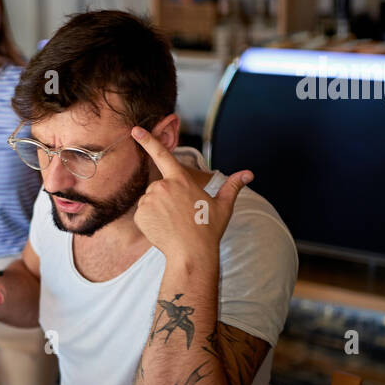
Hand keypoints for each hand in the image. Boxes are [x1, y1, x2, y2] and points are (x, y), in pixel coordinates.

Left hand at [130, 126, 251, 265]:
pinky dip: (150, 221)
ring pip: (150, 200)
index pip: (162, 154)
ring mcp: (149, 201)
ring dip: (158, 209)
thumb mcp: (223, 206)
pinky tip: (163, 229)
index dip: (147, 140)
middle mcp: (162, 186)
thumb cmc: (208, 230)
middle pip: (159, 186)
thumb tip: (249, 173)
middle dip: (167, 197)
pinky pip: (143, 214)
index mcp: (181, 180)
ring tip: (173, 223)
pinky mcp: (140, 215)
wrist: (191, 254)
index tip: (135, 130)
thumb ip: (233, 186)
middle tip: (181, 215)